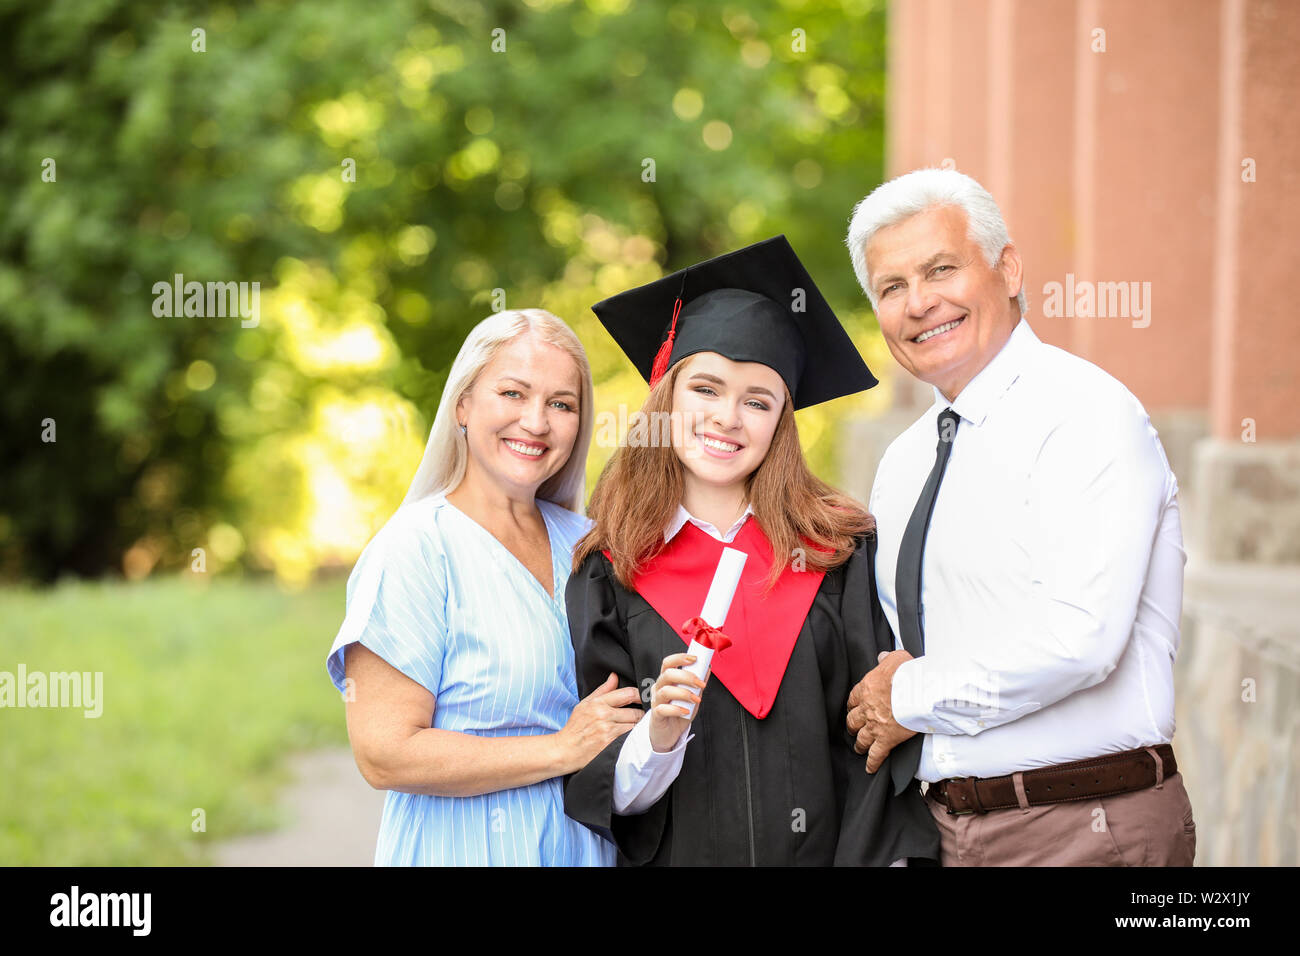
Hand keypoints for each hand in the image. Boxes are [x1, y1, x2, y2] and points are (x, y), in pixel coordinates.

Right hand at [556, 672, 642, 771]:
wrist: (566, 750)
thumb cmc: (575, 727)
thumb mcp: (585, 704)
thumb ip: (603, 690)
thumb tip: (615, 676)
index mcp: (598, 703)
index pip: (627, 693)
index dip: (639, 695)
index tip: (642, 698)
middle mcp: (604, 716)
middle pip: (635, 711)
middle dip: (640, 713)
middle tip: (642, 715)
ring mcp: (608, 732)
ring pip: (634, 726)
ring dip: (638, 727)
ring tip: (638, 726)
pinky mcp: (611, 746)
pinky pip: (630, 738)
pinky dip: (633, 737)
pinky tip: (632, 737)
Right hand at [647, 652, 706, 752]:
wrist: (670, 734)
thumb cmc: (679, 713)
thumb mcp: (692, 696)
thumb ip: (697, 683)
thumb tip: (707, 668)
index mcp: (666, 680)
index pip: (668, 663)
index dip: (680, 658)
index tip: (695, 659)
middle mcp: (659, 688)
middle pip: (667, 674)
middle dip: (686, 676)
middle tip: (700, 683)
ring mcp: (656, 701)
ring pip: (665, 691)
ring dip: (684, 693)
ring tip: (696, 699)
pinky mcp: (656, 715)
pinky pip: (663, 709)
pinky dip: (676, 709)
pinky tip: (686, 711)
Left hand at [846, 650, 917, 772]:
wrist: (917, 690)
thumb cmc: (908, 673)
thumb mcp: (896, 658)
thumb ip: (887, 658)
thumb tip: (882, 656)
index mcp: (866, 688)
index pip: (853, 698)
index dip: (852, 705)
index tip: (853, 708)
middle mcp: (866, 708)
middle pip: (853, 720)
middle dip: (852, 726)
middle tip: (853, 729)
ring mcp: (875, 725)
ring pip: (861, 738)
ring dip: (859, 744)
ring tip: (859, 748)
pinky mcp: (886, 739)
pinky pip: (876, 754)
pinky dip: (872, 763)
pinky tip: (870, 768)